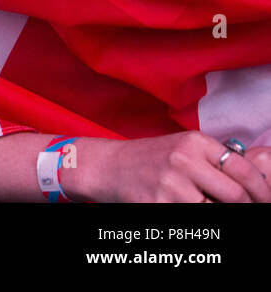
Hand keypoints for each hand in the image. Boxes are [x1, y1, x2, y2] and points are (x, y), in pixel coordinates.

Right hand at [74, 132, 270, 202]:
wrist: (108, 166)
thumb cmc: (151, 159)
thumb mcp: (183, 148)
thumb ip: (215, 160)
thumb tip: (256, 183)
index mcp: (194, 142)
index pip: (244, 170)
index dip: (262, 191)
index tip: (265, 200)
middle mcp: (184, 160)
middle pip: (236, 196)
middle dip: (248, 208)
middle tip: (249, 211)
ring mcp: (171, 185)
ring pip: (217, 211)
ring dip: (221, 214)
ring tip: (212, 208)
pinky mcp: (160, 205)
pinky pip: (195, 220)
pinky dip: (200, 222)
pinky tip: (191, 210)